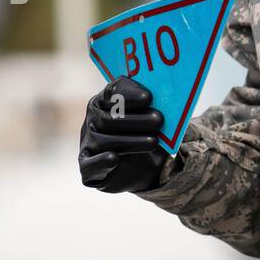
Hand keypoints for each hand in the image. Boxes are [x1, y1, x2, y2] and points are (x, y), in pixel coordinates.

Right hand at [79, 77, 167, 193]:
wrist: (139, 167)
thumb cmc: (145, 135)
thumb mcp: (151, 120)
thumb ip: (155, 109)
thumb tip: (172, 106)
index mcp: (106, 101)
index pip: (112, 92)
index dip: (129, 93)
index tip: (149, 97)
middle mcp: (93, 120)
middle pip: (109, 118)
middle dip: (136, 119)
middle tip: (159, 120)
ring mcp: (88, 143)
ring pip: (103, 141)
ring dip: (130, 141)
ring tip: (154, 141)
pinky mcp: (87, 167)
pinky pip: (90, 165)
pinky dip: (101, 161)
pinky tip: (114, 158)